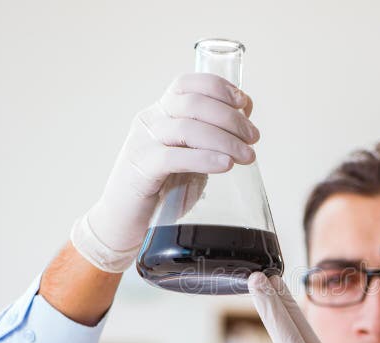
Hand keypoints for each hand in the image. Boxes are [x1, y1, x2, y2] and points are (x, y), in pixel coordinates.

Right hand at [71, 73, 259, 271]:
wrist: (127, 221)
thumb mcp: (192, 155)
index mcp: (162, 112)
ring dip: (225, 140)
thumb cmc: (164, 189)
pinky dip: (205, 159)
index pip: (187, 84)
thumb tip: (245, 117)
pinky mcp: (141, 169)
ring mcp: (143, 143)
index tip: (244, 103)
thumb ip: (211, 137)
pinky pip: (174, 157)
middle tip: (253, 138)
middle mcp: (150, 120)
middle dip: (231, 118)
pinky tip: (226, 165)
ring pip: (187, 128)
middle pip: (193, 104)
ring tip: (247, 156)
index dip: (219, 88)